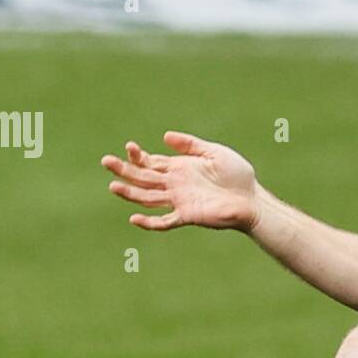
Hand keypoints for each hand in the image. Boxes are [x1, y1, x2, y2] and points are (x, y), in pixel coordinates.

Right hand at [101, 131, 258, 231]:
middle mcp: (175, 184)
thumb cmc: (237, 175)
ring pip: (148, 198)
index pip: (152, 163)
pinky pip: (164, 222)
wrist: (252, 199)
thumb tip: (164, 136)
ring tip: (113, 185)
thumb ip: (190, 145)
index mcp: (180, 168)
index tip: (129, 147)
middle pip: (143, 178)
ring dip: (130, 193)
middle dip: (124, 170)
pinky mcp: (187, 216)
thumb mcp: (214, 152)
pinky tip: (134, 218)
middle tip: (106, 161)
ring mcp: (179, 201)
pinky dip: (149, 222)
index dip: (138, 156)